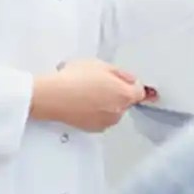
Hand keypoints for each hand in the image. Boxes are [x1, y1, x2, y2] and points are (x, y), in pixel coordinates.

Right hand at [29, 59, 151, 131]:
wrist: (53, 96)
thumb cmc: (74, 79)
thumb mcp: (100, 64)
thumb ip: (120, 72)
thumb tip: (128, 79)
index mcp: (124, 95)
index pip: (139, 91)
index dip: (131, 83)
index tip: (124, 80)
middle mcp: (119, 112)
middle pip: (125, 101)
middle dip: (116, 92)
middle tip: (99, 82)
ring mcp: (106, 122)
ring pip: (113, 111)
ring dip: (106, 103)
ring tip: (87, 91)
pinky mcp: (93, 128)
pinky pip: (100, 118)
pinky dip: (95, 112)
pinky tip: (82, 101)